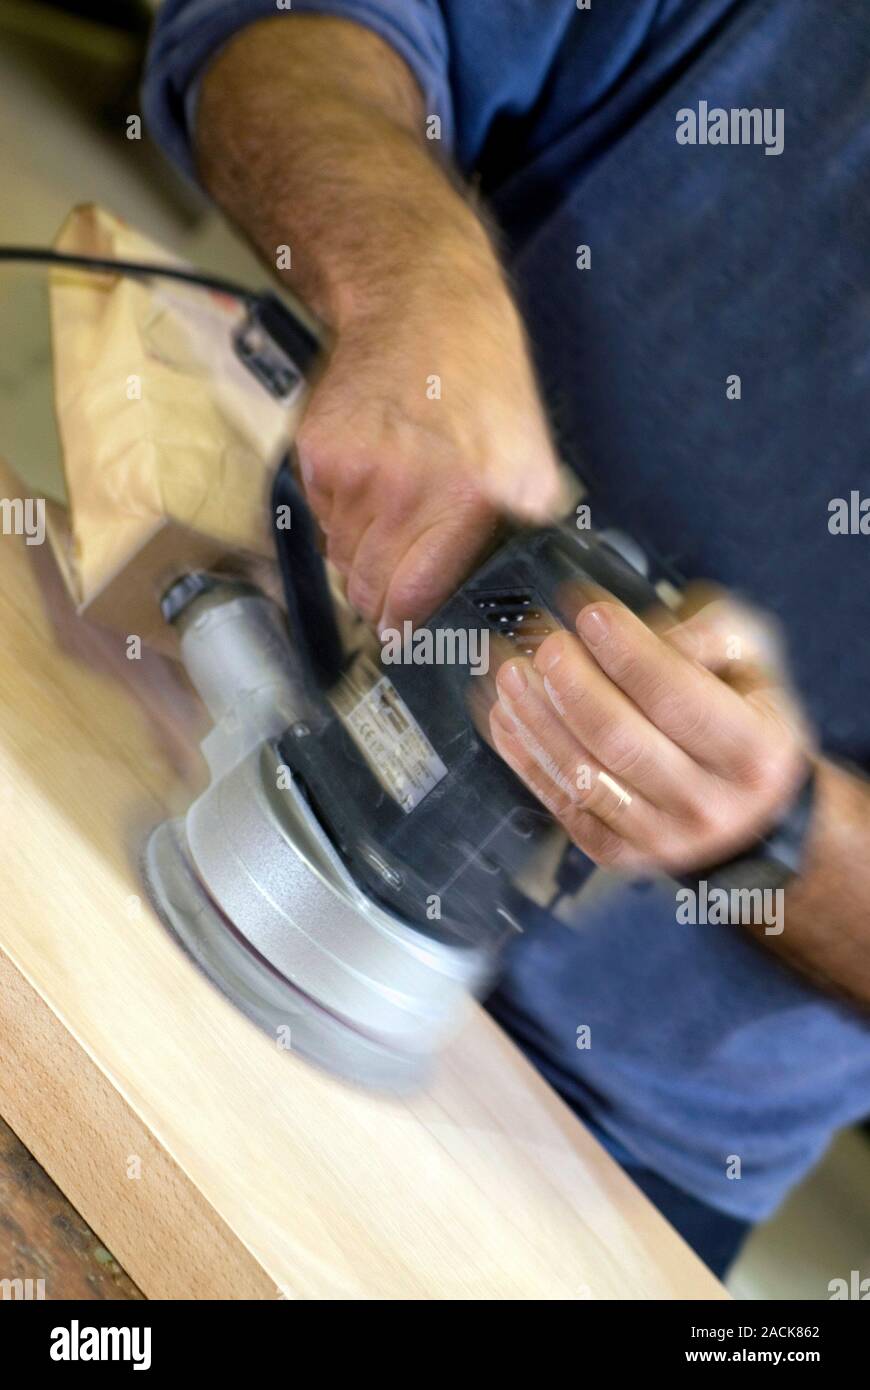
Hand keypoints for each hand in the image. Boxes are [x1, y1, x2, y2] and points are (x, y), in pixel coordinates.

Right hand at [296, 236, 563, 632]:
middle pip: (367, 588)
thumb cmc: (479, 373)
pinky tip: (370, 486)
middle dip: (382, 602)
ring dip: (361, 559)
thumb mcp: (531, 450)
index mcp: (459, 497)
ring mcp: (349, 473)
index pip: (411, 598)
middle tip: (397, 596)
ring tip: (390, 528)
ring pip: (340, 557)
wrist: (418, 300)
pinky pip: (320, 518)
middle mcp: (399, 491)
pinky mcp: (315, 454)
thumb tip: (513, 584)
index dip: (407, 628)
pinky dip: (340, 518)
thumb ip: (524, 524)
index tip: (407, 638)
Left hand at [488, 591, 810, 874]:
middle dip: (573, 686)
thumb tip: (641, 630)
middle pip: (622, 741)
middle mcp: (712, 804)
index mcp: (755, 751)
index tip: (593, 614)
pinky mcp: (620, 852)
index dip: (628, 654)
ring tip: (512, 672)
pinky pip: (563, 805)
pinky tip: (506, 715)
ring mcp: (664, 837)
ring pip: (584, 777)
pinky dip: (526, 757)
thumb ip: (707, 631)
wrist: (745, 796)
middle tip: (546, 644)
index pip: (679, 699)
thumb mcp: (750, 655)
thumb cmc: (741, 710)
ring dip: (537, 720)